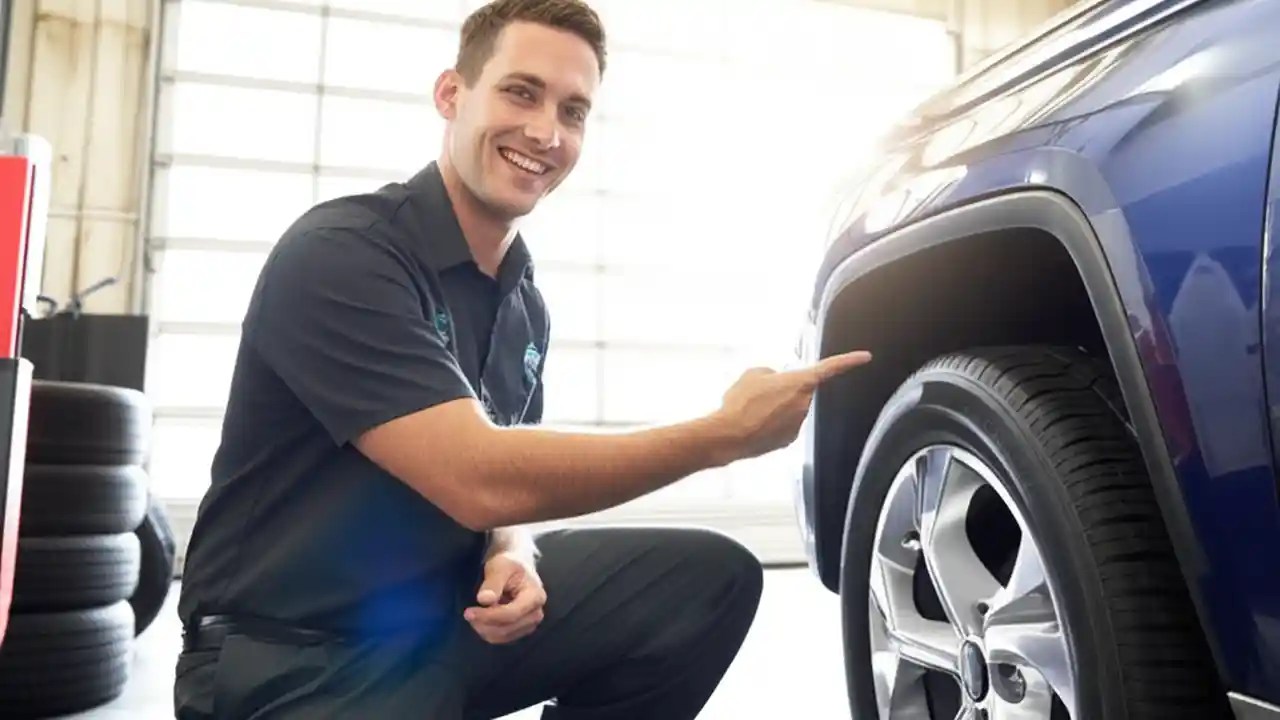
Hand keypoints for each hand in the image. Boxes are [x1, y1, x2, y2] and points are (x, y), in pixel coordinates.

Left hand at [464, 553, 546, 643]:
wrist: (516, 568)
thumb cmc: (509, 564)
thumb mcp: (500, 567)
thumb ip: (493, 583)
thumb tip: (484, 599)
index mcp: (535, 596)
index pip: (512, 614)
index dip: (489, 616)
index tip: (468, 612)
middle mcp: (536, 613)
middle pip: (507, 628)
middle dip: (484, 623)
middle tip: (468, 613)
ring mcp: (530, 624)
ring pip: (502, 636)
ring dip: (484, 628)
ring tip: (474, 613)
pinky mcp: (521, 629)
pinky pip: (501, 638)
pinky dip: (488, 631)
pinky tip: (482, 618)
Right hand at [715, 350, 871, 459]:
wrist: (728, 435)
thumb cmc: (740, 402)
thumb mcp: (752, 374)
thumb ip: (770, 372)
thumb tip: (774, 379)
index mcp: (799, 383)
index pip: (830, 368)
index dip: (849, 361)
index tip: (865, 357)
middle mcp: (804, 404)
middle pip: (799, 391)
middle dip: (784, 391)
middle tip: (760, 394)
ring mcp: (797, 424)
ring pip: (790, 409)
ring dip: (776, 408)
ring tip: (752, 411)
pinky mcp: (788, 440)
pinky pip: (783, 425)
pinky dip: (771, 424)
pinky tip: (754, 424)